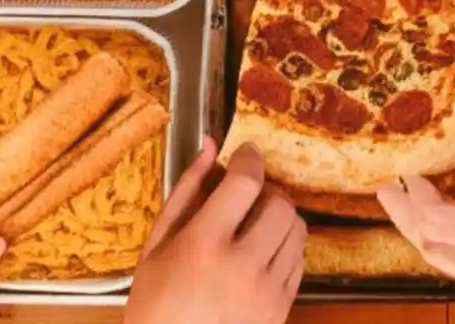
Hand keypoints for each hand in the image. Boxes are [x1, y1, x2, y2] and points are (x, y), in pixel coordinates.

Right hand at [126, 139, 305, 323]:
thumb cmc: (155, 305)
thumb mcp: (156, 246)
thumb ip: (187, 192)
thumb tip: (211, 146)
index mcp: (203, 245)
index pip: (246, 183)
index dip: (250, 158)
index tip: (246, 154)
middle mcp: (241, 266)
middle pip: (280, 203)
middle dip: (266, 190)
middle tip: (247, 195)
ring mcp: (267, 291)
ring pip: (297, 230)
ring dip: (279, 216)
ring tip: (254, 224)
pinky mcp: (282, 310)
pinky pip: (300, 260)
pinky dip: (286, 245)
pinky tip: (262, 251)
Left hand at [377, 76, 454, 322]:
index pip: (437, 223)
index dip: (412, 197)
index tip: (402, 167)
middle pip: (427, 241)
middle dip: (403, 211)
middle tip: (387, 182)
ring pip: (438, 256)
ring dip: (417, 226)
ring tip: (406, 197)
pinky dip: (438, 240)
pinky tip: (440, 224)